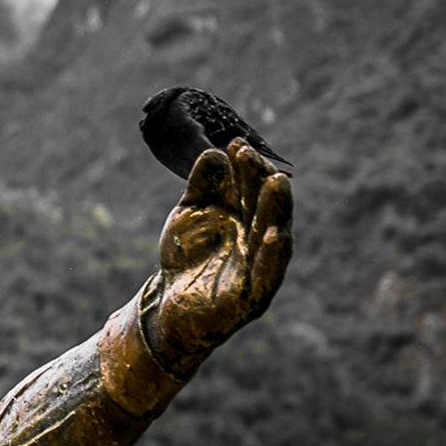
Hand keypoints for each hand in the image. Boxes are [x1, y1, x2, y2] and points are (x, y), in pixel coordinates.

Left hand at [146, 140, 293, 374]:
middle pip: (265, 207)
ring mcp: (259, 267)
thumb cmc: (186, 255)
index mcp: (246, 219)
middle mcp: (258, 240)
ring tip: (276, 182)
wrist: (169, 302)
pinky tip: (274, 235)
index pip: (252, 188)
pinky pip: (267, 274)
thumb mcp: (190, 214)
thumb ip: (203, 186)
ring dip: (275, 210)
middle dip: (262, 180)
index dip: (246, 166)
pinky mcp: (254, 295)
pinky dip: (272, 255)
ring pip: (273, 235)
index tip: (236, 143)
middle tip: (254, 156)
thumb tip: (214, 152)